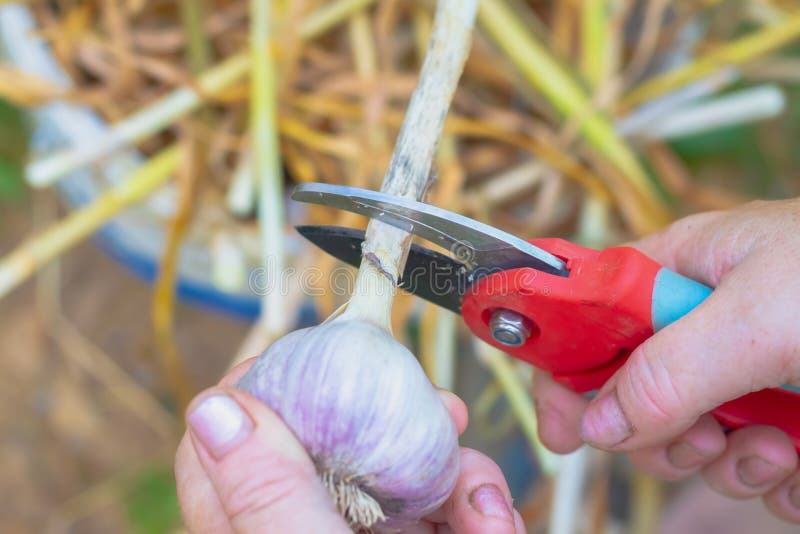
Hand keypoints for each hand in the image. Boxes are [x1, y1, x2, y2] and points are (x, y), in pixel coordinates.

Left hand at [175, 358, 525, 532]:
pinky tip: (496, 527)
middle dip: (389, 418)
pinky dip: (475, 511)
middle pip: (324, 443)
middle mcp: (301, 533)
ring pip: (392, 469)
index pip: (220, 447)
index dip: (257, 384)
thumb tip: (212, 408)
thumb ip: (267, 498)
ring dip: (454, 474)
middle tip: (437, 408)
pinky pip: (438, 509)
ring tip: (488, 509)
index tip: (306, 345)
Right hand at [533, 199, 799, 521]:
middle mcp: (713, 320)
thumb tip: (601, 421)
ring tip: (774, 449)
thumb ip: (671, 367)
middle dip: (658, 428)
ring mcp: (753, 372)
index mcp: (691, 267)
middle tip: (694, 439)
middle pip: (635, 386)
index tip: (561, 425)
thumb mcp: (763, 318)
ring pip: (691, 435)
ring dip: (725, 459)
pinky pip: (752, 466)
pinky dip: (774, 480)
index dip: (568, 363)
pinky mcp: (792, 418)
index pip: (595, 308)